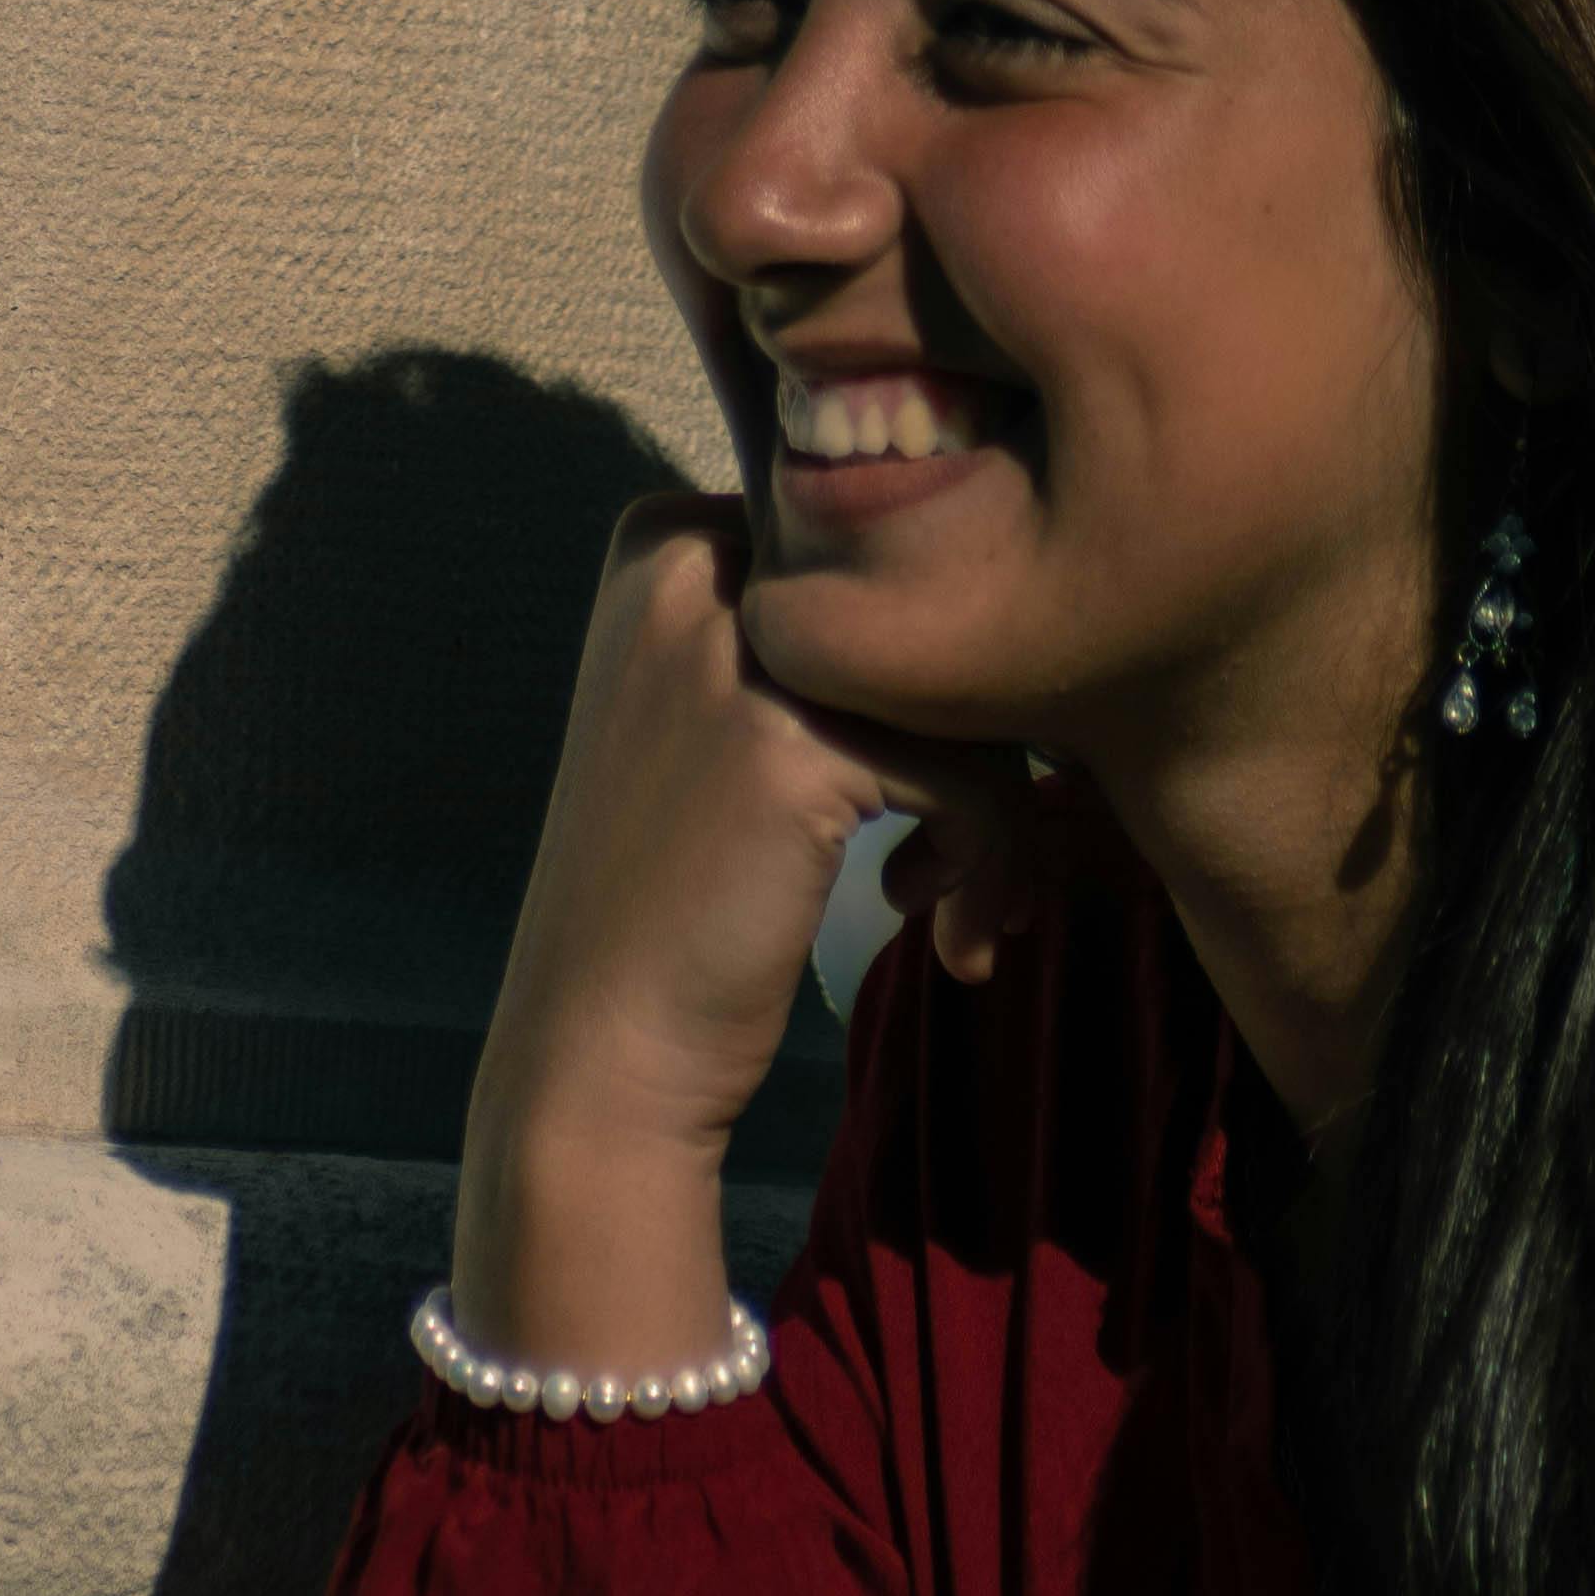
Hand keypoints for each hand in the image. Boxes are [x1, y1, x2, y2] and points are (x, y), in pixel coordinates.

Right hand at [456, 495, 1050, 1369]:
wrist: (597, 1052)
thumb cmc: (675, 901)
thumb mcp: (711, 723)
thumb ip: (809, 640)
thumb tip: (991, 595)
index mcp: (661, 544)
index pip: (875, 560)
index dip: (927, 681)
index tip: (921, 793)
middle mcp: (685, 572)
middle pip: (925, 615)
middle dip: (976, 743)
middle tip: (969, 861)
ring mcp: (732, 655)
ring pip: (962, 690)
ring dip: (997, 814)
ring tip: (967, 906)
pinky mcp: (788, 747)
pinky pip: (971, 775)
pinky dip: (991, 863)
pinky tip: (949, 938)